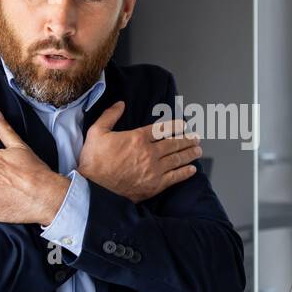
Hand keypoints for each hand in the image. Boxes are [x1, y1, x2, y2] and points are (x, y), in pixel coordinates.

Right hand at [78, 101, 201, 202]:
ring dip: (190, 154)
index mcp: (137, 138)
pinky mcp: (154, 186)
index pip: (162, 129)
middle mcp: (149, 153)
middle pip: (174, 143)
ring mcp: (154, 170)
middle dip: (187, 139)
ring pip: (177, 159)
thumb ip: (110, 115)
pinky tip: (192, 169)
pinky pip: (175, 177)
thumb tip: (120, 104)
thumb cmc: (93, 161)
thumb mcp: (96, 132)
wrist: (92, 188)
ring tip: (198, 150)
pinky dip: (185, 172)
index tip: (183, 125)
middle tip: (196, 137)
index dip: (175, 126)